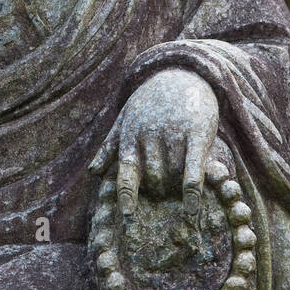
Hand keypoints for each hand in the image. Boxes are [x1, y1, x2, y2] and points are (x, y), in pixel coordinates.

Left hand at [90, 69, 218, 215]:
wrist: (181, 74)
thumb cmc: (150, 103)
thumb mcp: (125, 119)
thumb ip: (110, 147)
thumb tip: (93, 173)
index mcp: (130, 137)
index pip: (125, 173)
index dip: (127, 196)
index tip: (128, 216)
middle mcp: (150, 137)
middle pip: (153, 179)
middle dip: (159, 191)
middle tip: (166, 196)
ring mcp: (173, 134)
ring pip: (173, 176)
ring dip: (176, 190)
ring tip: (180, 193)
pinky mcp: (196, 132)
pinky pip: (193, 168)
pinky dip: (192, 190)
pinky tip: (193, 207)